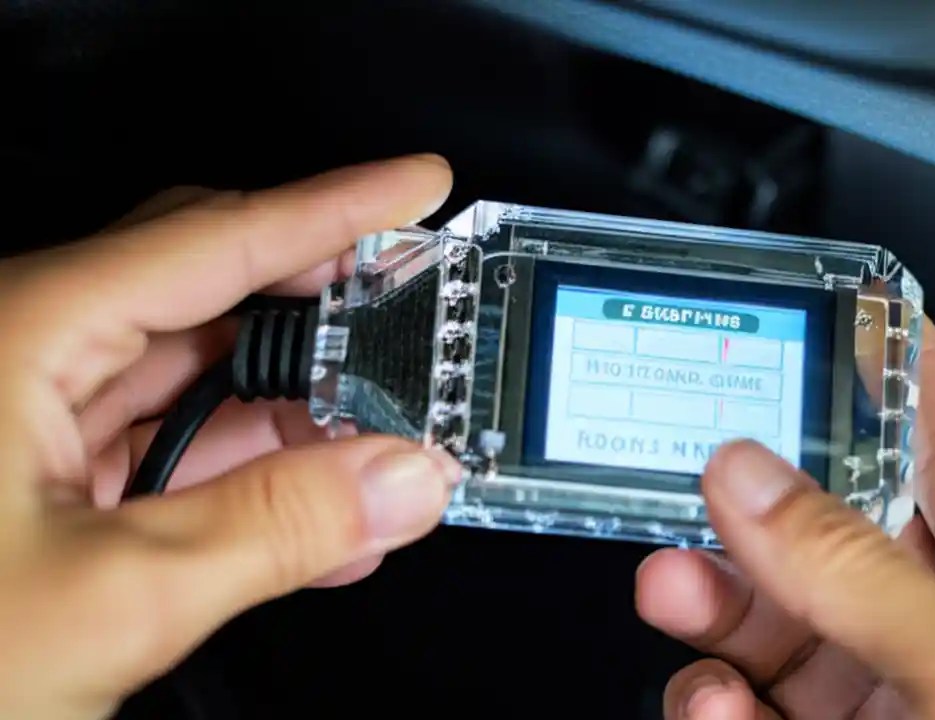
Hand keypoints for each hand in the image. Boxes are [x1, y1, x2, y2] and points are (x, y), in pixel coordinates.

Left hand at [0, 155, 458, 719]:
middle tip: (419, 306)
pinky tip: (327, 513)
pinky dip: (254, 478)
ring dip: (301, 413)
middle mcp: (18, 356)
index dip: (334, 207)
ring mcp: (26, 422)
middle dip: (324, 307)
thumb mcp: (112, 600)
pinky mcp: (39, 488)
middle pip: (208, 292)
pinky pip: (172, 452)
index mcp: (15, 336)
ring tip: (395, 435)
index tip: (416, 185)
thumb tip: (405, 478)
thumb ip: (280, 528)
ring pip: (195, 380)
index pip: (214, 241)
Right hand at [636, 322, 934, 718]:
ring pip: (772, 620)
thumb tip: (753, 474)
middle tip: (696, 468)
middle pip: (837, 526)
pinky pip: (743, 709)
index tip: (838, 305)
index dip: (903, 364)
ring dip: (710, 597)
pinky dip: (708, 701)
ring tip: (672, 589)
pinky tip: (710, 708)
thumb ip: (858, 572)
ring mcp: (879, 714)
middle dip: (761, 494)